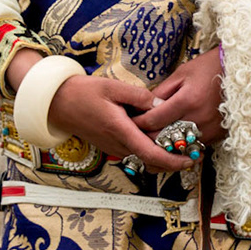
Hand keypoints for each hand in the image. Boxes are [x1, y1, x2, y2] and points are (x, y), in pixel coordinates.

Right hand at [49, 73, 195, 172]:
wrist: (57, 103)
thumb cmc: (83, 93)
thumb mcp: (112, 88)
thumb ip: (139, 97)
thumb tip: (161, 106)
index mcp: (121, 131)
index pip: (151, 154)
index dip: (172, 161)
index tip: (190, 161)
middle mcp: (118, 145)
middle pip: (151, 161)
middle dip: (172, 161)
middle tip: (193, 152)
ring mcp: (113, 148)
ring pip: (143, 158)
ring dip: (162, 156)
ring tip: (181, 144)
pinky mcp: (111, 146)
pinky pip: (135, 152)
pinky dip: (149, 150)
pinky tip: (159, 138)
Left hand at [131, 48, 224, 145]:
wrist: (241, 72)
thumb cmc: (209, 69)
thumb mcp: (182, 73)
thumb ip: (161, 92)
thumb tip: (144, 107)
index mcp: (187, 100)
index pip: (154, 120)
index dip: (138, 123)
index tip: (130, 121)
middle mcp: (199, 118)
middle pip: (164, 138)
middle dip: (146, 138)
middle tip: (135, 135)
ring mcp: (210, 130)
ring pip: (178, 148)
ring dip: (164, 146)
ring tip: (151, 142)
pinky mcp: (218, 136)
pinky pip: (193, 147)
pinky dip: (181, 146)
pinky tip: (173, 142)